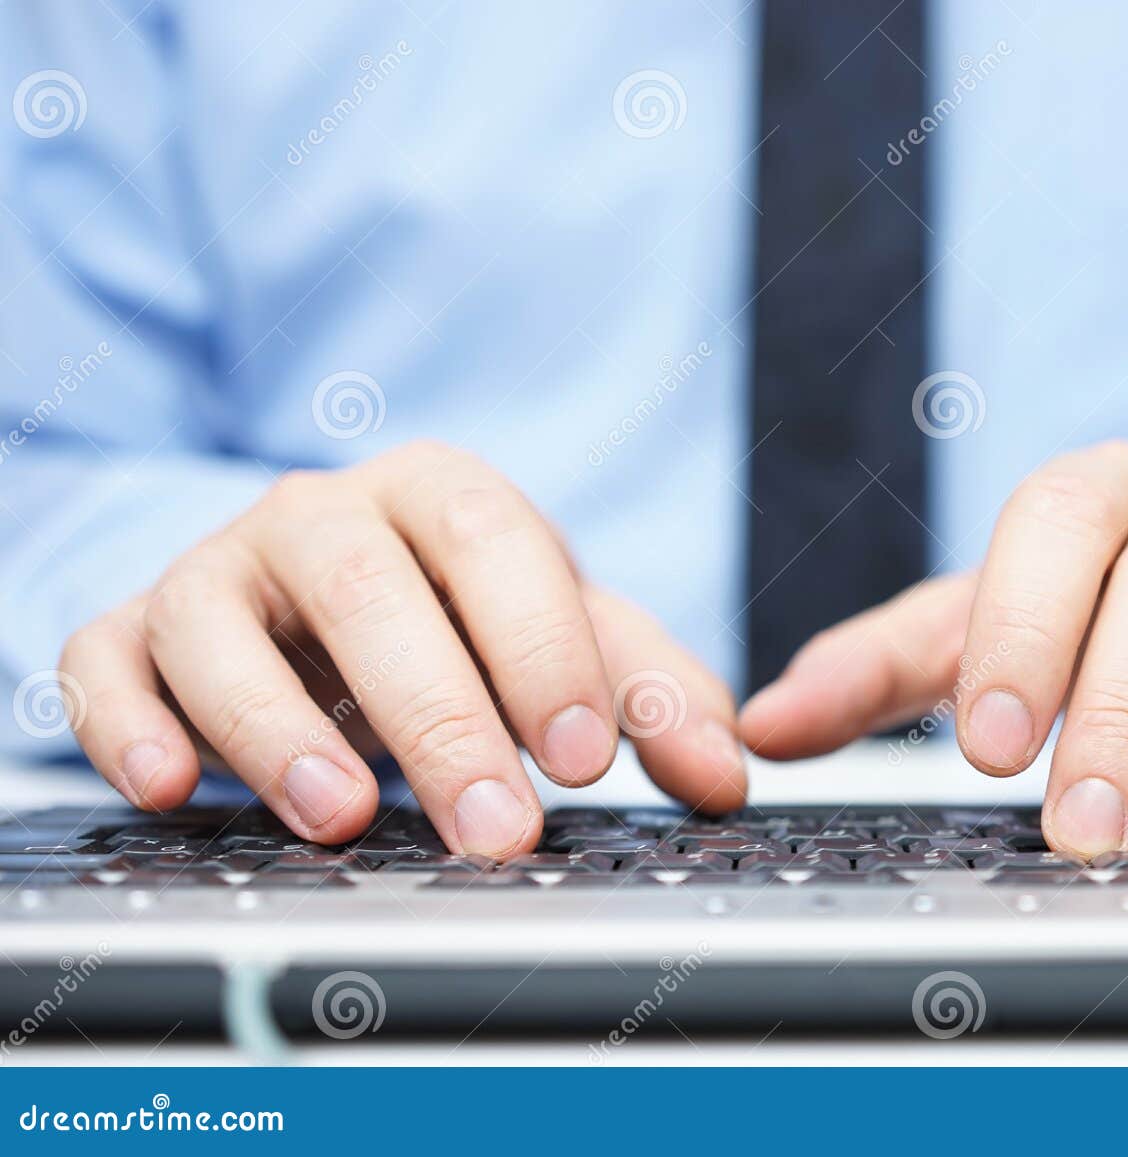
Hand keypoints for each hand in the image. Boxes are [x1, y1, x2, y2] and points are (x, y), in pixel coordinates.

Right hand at [60, 440, 743, 856]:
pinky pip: (109, 657)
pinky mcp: (136, 627)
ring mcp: (221, 565)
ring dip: (279, 724)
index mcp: (445, 496)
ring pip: (223, 620)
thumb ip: (650, 694)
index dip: (540, 647)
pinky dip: (129, 718)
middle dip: (439, 717)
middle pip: (371, 591)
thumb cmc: (459, 615)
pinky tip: (172, 785)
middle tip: (498, 830)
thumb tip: (729, 771)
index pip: (497, 544)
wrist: (326, 591)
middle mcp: (327, 514)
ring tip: (346, 817)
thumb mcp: (562, 637)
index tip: (581, 757)